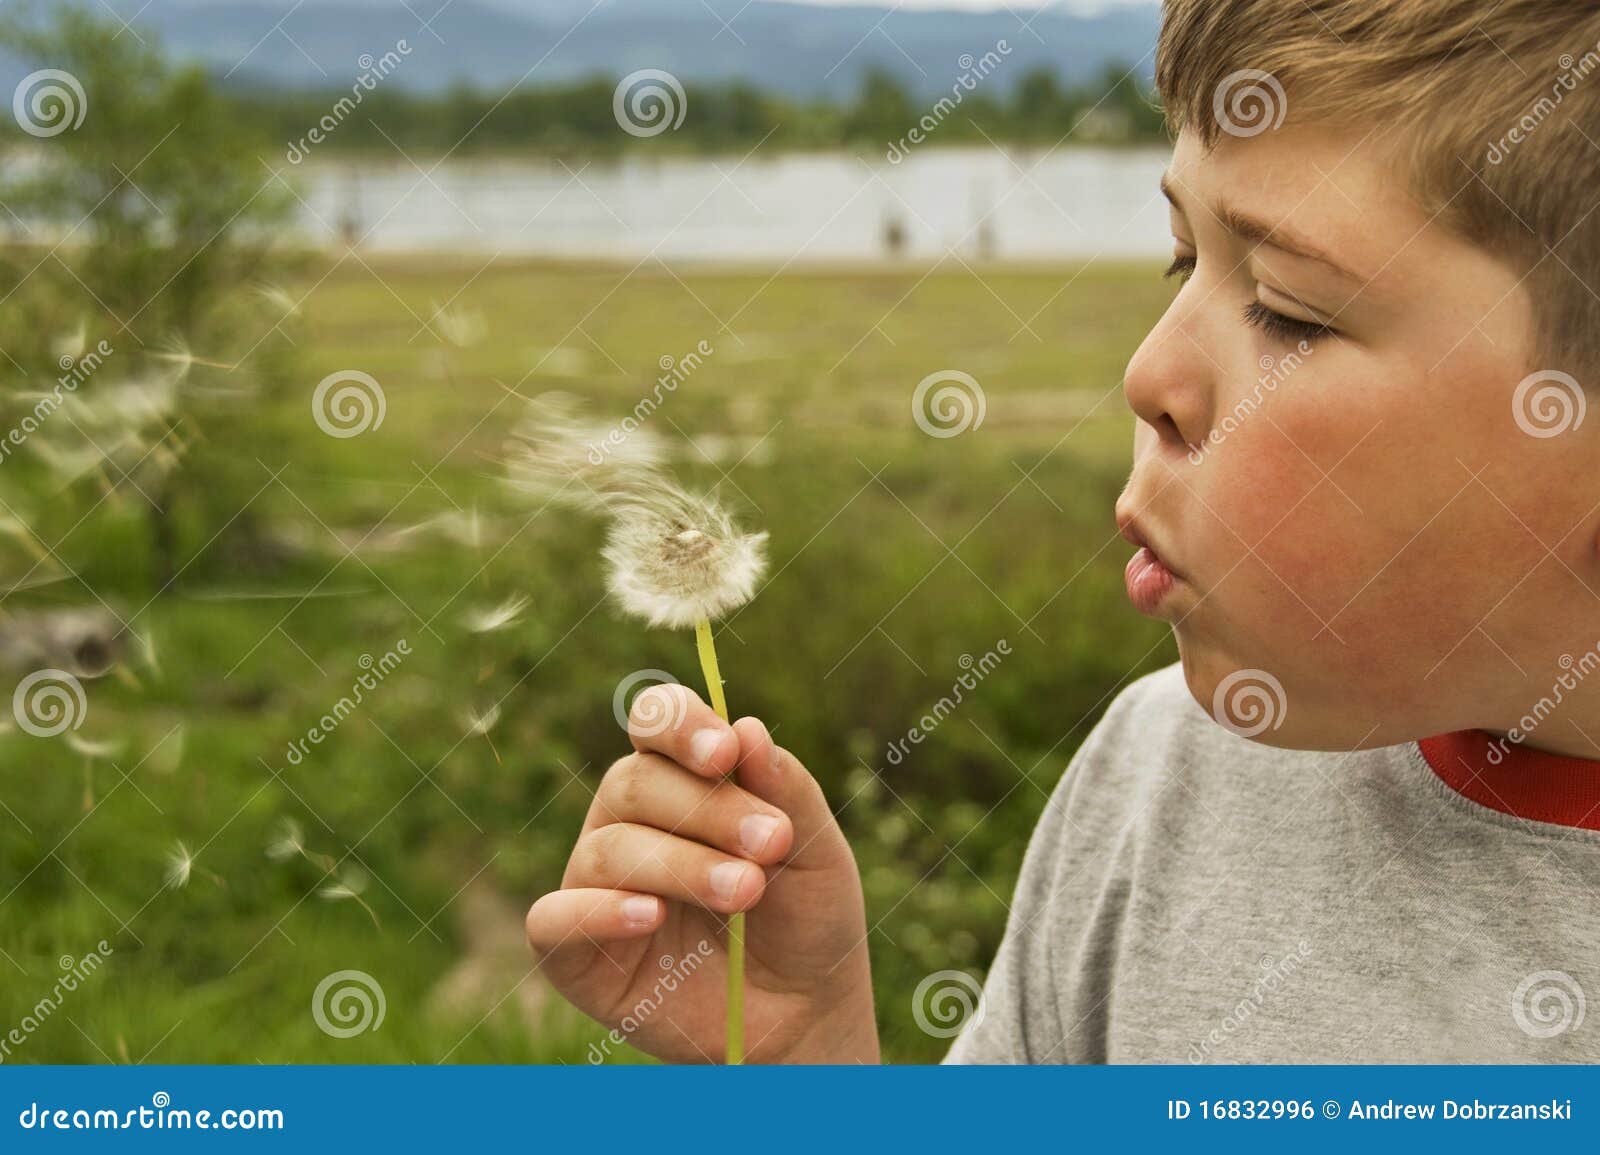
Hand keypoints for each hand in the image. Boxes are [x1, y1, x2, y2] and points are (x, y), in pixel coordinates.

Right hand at [526, 685, 877, 1062]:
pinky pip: (553, 920)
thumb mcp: (817, 850)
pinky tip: (651, 916)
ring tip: (747, 892)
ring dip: (681, 864)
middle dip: (707, 809)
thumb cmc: (807, 919)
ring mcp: (597, 887)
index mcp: (680, 782)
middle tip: (772, 845)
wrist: (806, 1015)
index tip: (725, 753)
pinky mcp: (576, 955)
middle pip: (634, 784)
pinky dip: (598, 912)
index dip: (679, 725)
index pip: (655, 723)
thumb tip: (745, 726)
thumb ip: (786, 790)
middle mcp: (628, 824)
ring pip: (608, 848)